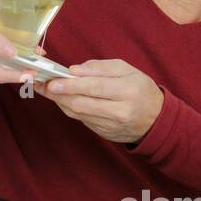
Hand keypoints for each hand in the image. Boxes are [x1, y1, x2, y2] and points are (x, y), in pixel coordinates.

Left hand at [35, 58, 163, 144]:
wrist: (156, 119)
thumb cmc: (141, 89)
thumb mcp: (127, 70)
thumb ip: (100, 67)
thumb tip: (75, 70)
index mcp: (128, 91)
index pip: (95, 87)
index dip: (71, 85)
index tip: (53, 81)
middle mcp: (120, 111)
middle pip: (82, 103)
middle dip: (60, 94)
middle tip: (44, 84)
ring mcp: (111, 125)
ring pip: (78, 113)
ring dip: (60, 101)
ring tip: (48, 90)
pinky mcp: (104, 133)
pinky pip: (81, 119)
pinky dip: (69, 108)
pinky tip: (62, 99)